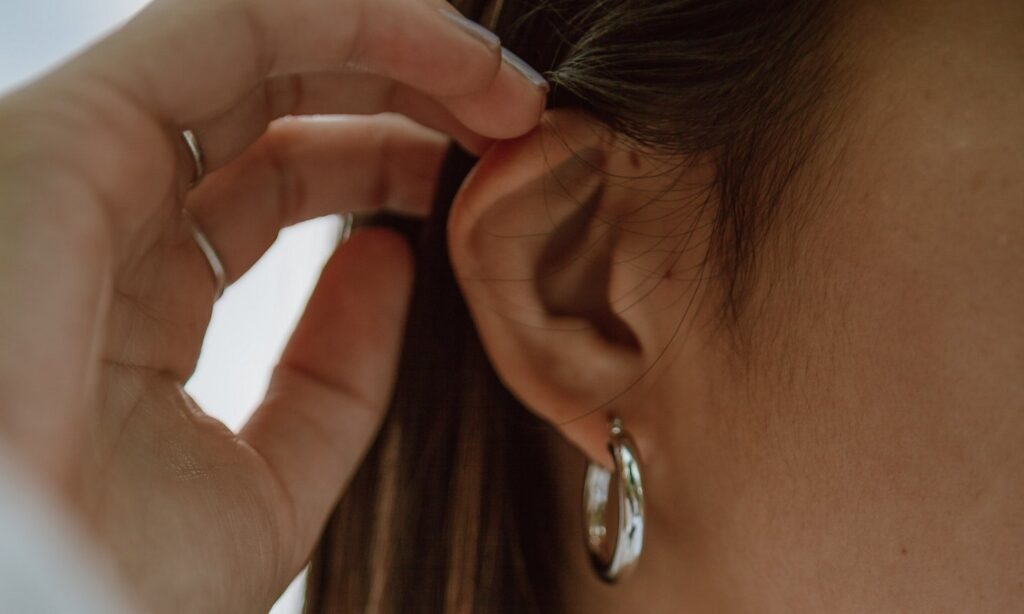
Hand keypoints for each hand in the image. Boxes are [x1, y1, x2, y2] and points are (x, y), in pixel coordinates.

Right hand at [0, 0, 545, 610]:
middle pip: (271, 102)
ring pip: (253, 44)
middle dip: (403, 91)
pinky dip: (350, 21)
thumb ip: (335, 372)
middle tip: (515, 120)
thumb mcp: (272, 478)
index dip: (386, 162)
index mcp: (143, 296)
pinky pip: (224, 26)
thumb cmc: (121, 580)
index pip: (272, 182)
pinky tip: (451, 58)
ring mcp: (80, 169)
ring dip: (397, 47)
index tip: (485, 177)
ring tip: (508, 94)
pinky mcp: (68, 136)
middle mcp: (108, 217)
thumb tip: (391, 258)